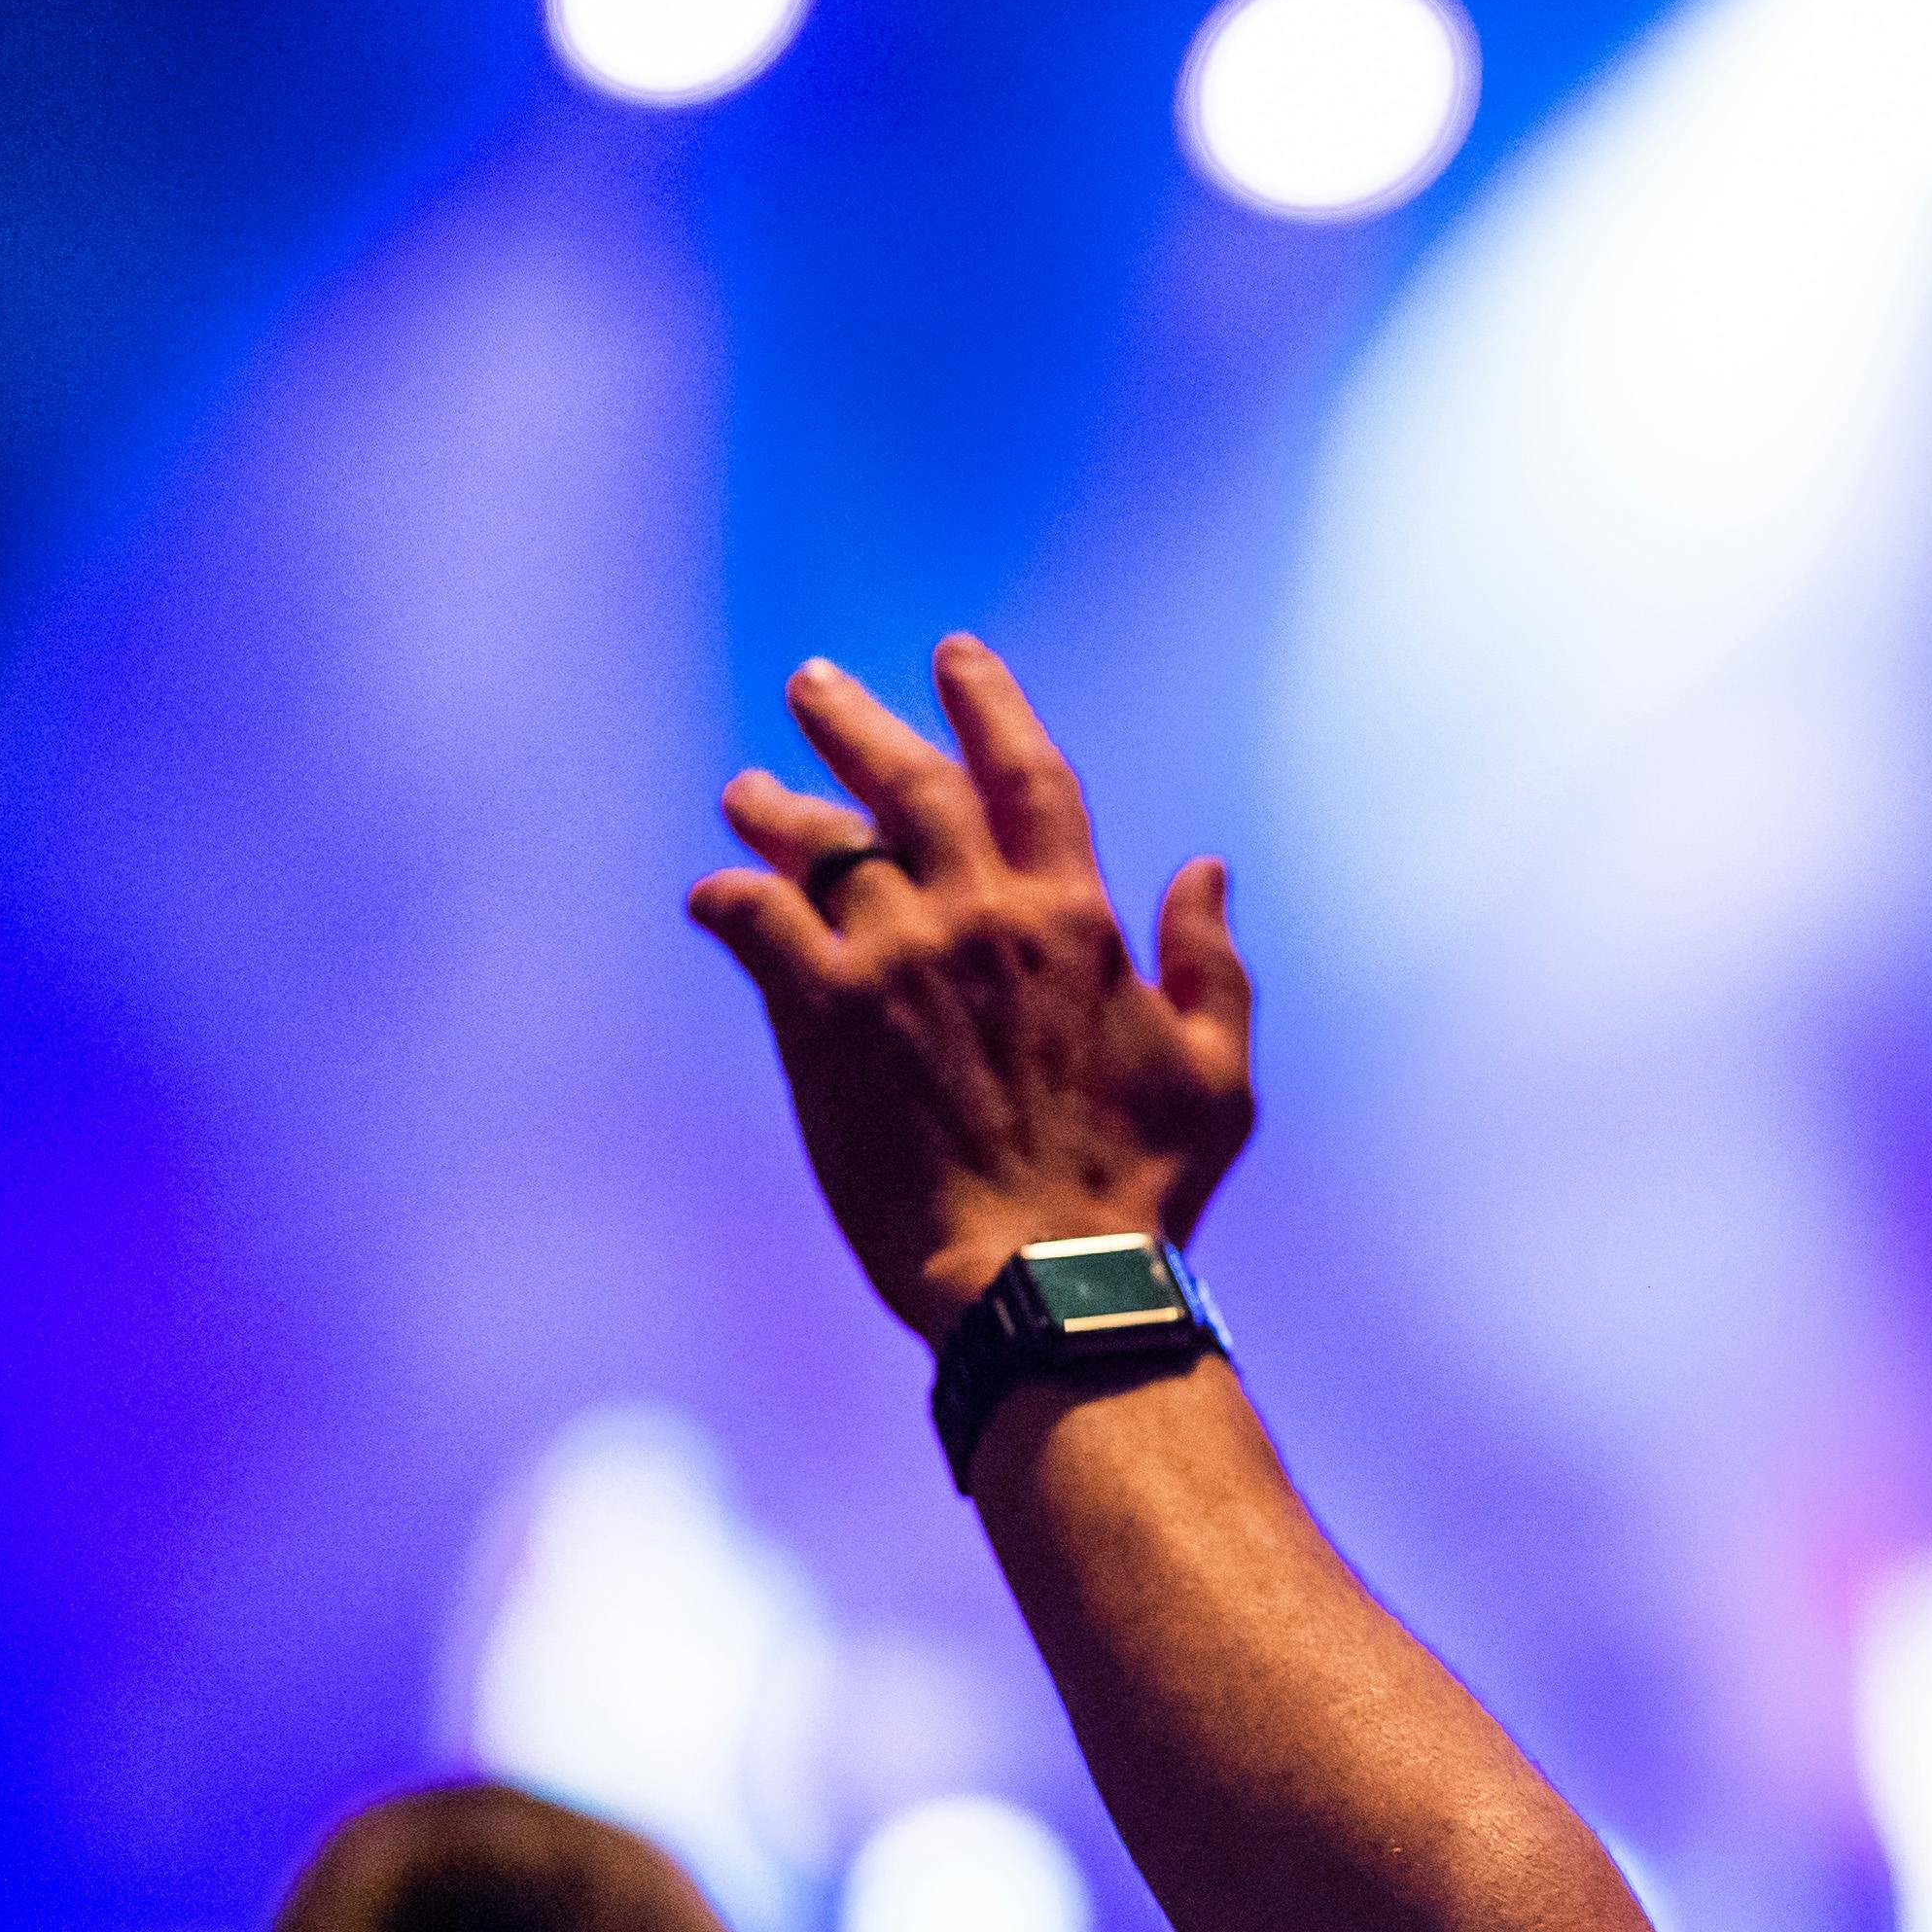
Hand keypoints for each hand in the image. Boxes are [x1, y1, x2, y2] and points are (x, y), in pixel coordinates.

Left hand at [689, 637, 1254, 1337]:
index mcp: (1075, 918)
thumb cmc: (1145, 1185)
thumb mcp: (1218, 1072)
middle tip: (815, 689)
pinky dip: (729, 901)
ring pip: (819, 846)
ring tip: (746, 792)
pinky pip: (756, 926)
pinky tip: (713, 898)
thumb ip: (1210, 963)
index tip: (954, 657)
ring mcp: (894, 961)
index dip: (988, 704)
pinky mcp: (823, 1019)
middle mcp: (978, 917)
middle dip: (854, 725)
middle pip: (905, 783)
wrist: (1046, 1274)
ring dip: (778, 809)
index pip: (1024, 774)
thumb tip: (1206, 871)